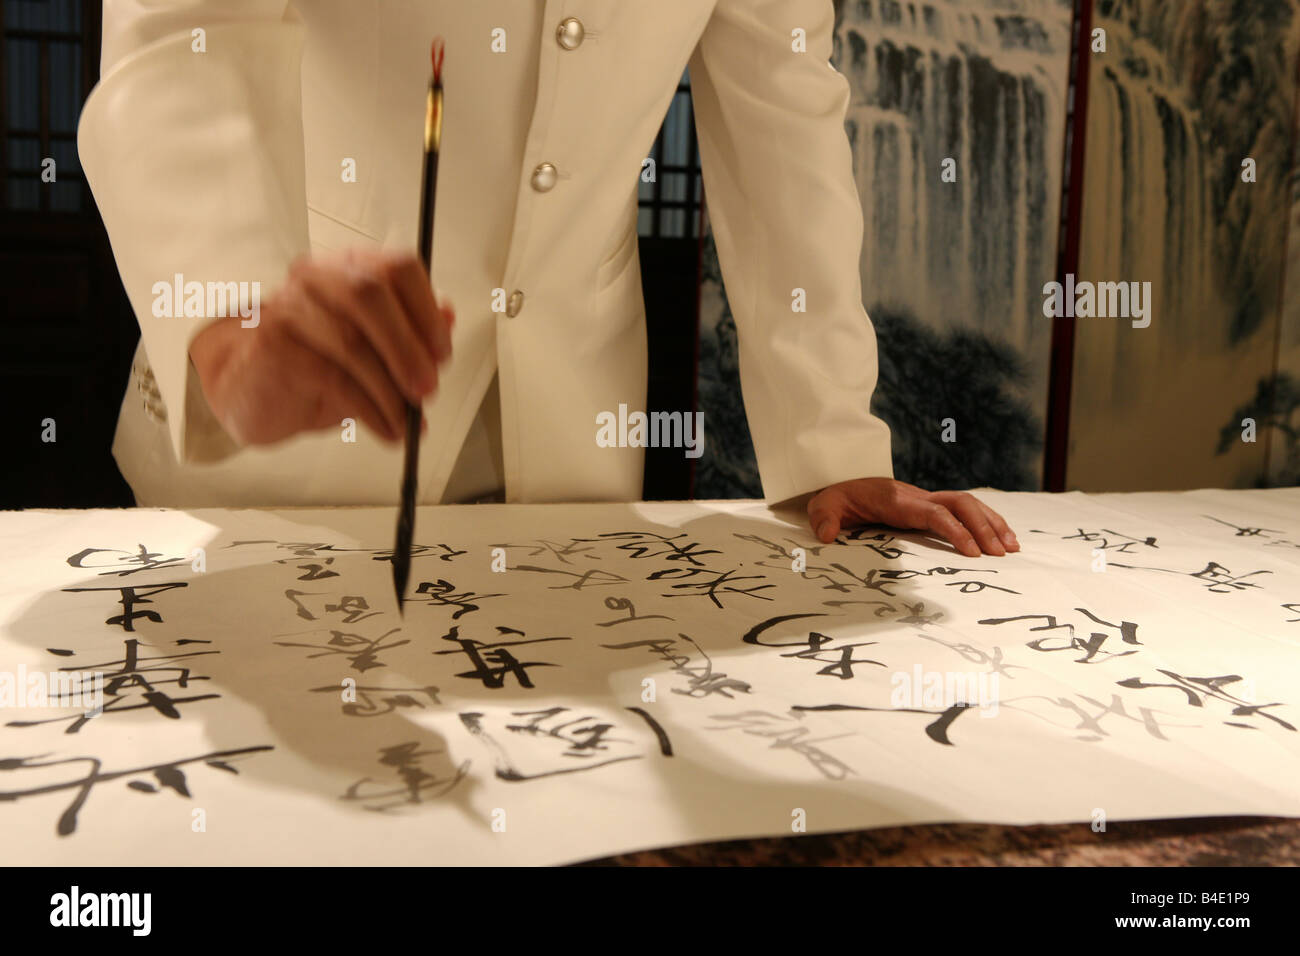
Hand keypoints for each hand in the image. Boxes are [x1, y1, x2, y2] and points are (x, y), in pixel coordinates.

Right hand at [189, 248, 453, 445]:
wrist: (250, 389)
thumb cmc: (316, 364)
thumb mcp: (374, 350)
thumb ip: (411, 332)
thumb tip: (449, 316)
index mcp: (349, 267)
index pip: (397, 266)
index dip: (426, 311)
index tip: (442, 353)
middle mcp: (317, 277)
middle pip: (371, 294)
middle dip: (408, 348)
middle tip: (428, 389)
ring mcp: (290, 307)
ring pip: (353, 344)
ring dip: (391, 391)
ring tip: (409, 422)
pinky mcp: (273, 345)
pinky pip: (333, 379)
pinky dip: (370, 410)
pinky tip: (387, 429)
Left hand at [807, 478, 1018, 556]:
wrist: (843, 482)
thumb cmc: (837, 498)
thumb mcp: (824, 506)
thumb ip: (825, 518)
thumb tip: (826, 535)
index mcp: (897, 500)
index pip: (935, 512)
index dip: (955, 530)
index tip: (973, 553)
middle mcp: (917, 496)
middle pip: (961, 504)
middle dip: (983, 528)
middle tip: (1000, 555)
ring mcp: (926, 498)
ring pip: (968, 503)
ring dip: (991, 523)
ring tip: (1011, 548)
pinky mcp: (930, 505)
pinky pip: (964, 509)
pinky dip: (985, 520)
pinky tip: (1001, 537)